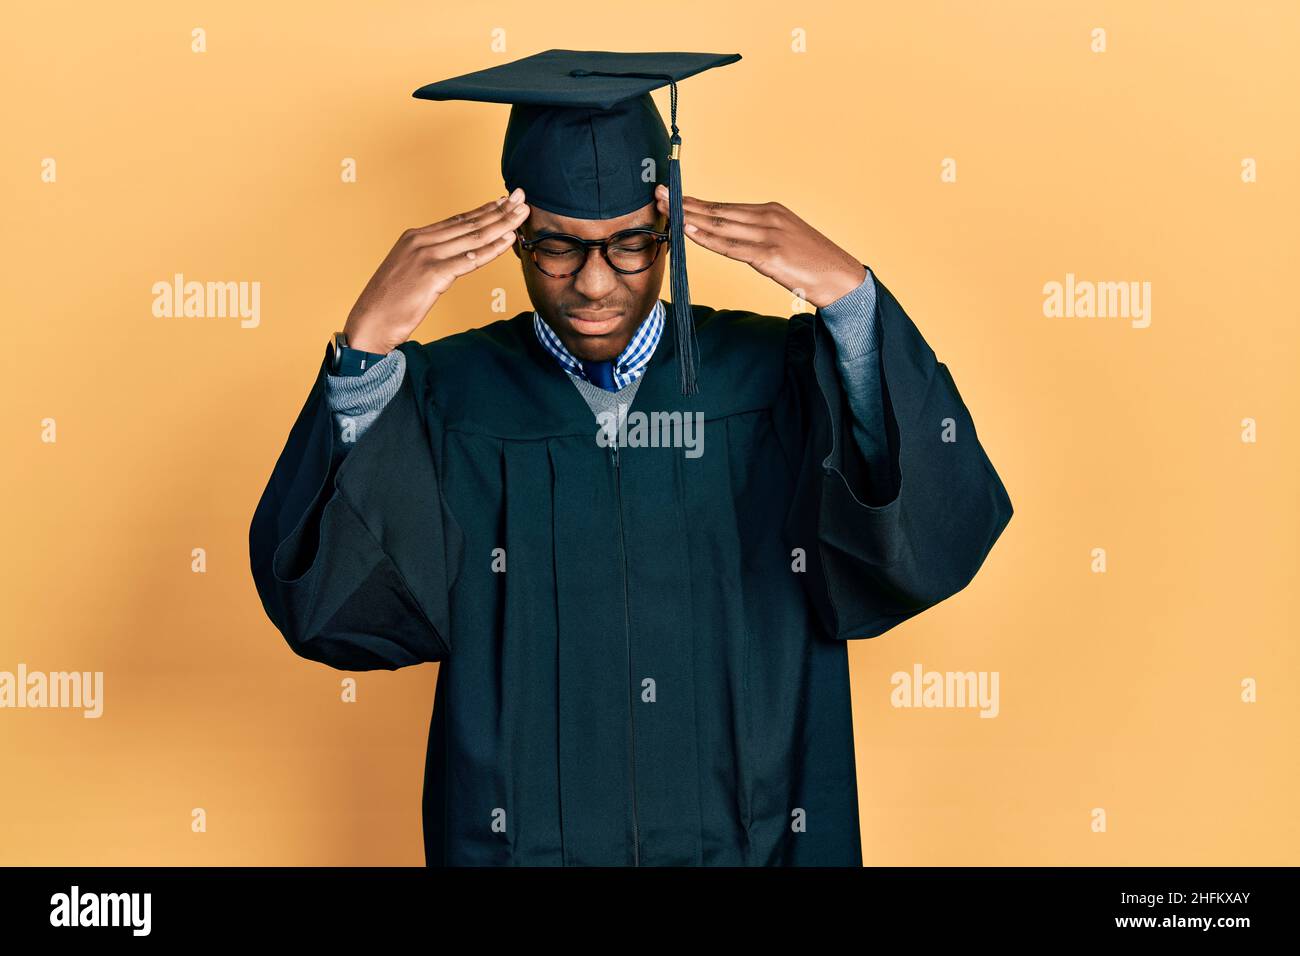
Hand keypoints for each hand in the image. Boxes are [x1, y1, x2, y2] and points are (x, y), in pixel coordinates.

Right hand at [343, 188, 529, 352]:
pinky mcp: (433, 274)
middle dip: (499, 210)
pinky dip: (492, 248)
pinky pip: (470, 259)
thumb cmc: (389, 304)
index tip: (503, 201)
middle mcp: (421, 241)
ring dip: (502, 224)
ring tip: (523, 213)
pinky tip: (509, 239)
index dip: (483, 210)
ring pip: (473, 237)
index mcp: (414, 237)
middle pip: (469, 223)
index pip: (457, 220)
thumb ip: (430, 261)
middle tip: (521, 198)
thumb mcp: (409, 273)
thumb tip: (452, 261)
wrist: (370, 323)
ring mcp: (427, 256)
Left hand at [655, 184, 864, 309]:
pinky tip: (688, 231)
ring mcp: (768, 235)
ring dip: (689, 217)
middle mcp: (768, 217)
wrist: (842, 279)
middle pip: (718, 211)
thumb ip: (758, 238)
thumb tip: (731, 241)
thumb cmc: (814, 266)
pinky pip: (730, 246)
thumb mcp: (785, 242)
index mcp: (772, 211)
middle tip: (658, 194)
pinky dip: (706, 238)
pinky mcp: (769, 255)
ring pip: (720, 225)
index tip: (673, 197)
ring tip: (665, 210)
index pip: (725, 207)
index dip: (697, 203)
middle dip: (685, 204)